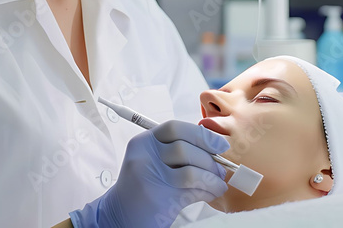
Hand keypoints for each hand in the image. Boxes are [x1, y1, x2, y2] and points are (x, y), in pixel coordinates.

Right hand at [69, 120, 229, 227]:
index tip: (220, 145)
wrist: (121, 215)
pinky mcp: (157, 197)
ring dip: (211, 178)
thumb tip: (216, 151)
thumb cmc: (145, 188)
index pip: (175, 128)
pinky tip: (211, 194)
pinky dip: (208, 191)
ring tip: (218, 185)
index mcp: (145, 142)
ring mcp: (148, 176)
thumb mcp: (156, 162)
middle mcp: (144, 155)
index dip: (202, 135)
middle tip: (221, 170)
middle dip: (209, 160)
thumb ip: (179, 152)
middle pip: (184, 148)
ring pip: (190, 171)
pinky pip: (191, 190)